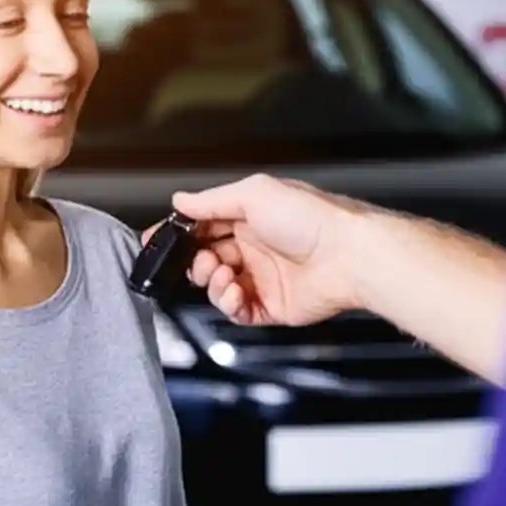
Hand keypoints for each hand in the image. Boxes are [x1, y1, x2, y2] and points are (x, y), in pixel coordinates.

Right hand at [143, 174, 369, 325]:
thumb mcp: (255, 194)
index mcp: (249, 217)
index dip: (179, 234)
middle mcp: (254, 247)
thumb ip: (212, 200)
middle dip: (195, 262)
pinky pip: (238, 311)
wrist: (349, 256)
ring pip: (217, 288)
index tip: (157, 241)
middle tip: (202, 261)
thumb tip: (180, 200)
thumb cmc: (312, 218)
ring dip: (211, 284)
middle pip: (205, 259)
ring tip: (223, 277)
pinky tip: (235, 292)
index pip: (203, 226)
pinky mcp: (271, 306)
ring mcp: (262, 278)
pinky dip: (228, 304)